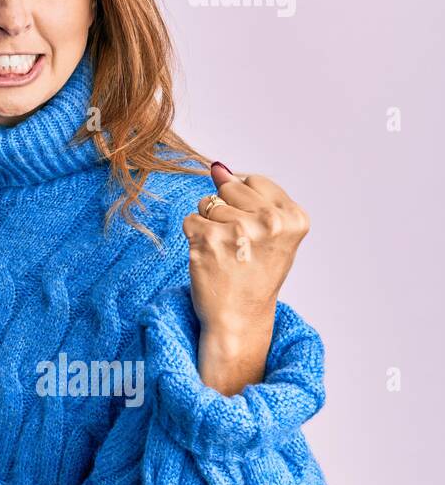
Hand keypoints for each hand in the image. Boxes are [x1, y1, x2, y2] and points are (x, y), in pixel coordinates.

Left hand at [182, 161, 310, 394]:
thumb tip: (217, 166)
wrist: (240, 318)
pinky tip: (209, 257)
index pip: (254, 180)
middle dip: (225, 209)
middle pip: (229, 187)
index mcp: (293, 218)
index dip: (245, 203)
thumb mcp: (270, 234)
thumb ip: (249, 195)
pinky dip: (193, 237)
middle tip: (238, 245)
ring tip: (225, 252)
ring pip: (206, 202)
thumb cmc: (255, 274)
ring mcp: (238, 230)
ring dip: (208, 224)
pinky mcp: (208, 238)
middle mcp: (270, 222)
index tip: (252, 231)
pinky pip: (190, 219)